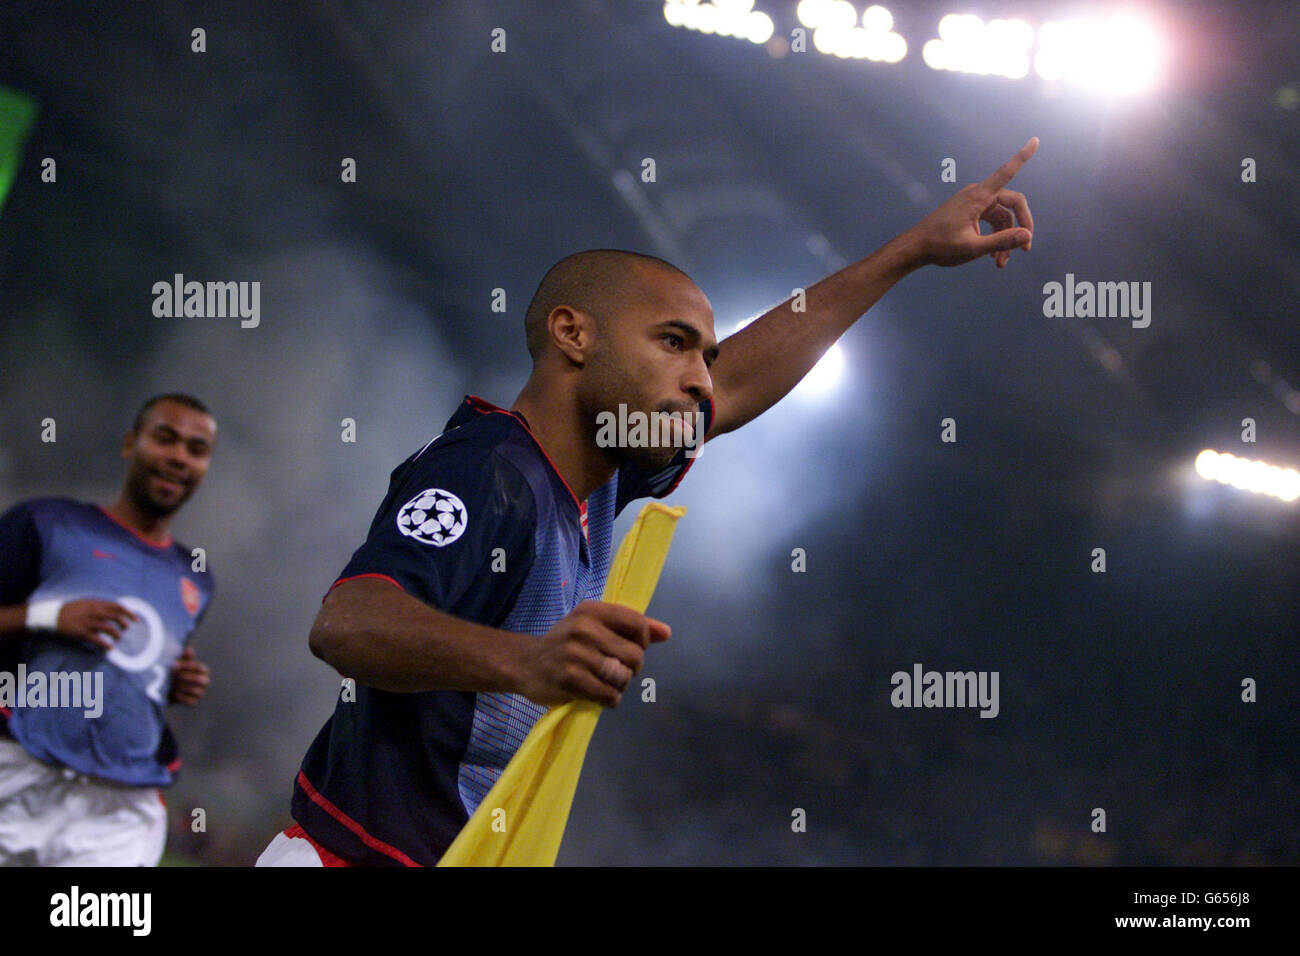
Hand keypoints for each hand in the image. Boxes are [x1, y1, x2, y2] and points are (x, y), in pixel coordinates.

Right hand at [54, 599, 137, 651]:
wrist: (53, 615)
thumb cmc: (72, 609)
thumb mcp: (87, 602)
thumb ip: (100, 605)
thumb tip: (114, 610)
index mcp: (97, 604)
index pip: (118, 607)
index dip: (129, 613)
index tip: (136, 620)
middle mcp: (95, 612)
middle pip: (117, 617)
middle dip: (125, 624)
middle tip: (126, 629)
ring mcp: (89, 622)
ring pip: (110, 629)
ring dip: (117, 635)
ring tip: (118, 638)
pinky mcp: (83, 633)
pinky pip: (98, 640)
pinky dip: (106, 645)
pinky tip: (109, 648)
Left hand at [169, 646, 210, 705]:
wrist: (165, 688)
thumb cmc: (174, 672)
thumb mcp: (178, 663)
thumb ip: (184, 657)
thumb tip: (189, 649)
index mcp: (202, 671)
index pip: (201, 668)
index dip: (188, 666)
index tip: (175, 665)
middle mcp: (204, 681)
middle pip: (202, 680)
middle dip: (188, 678)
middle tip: (176, 676)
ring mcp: (199, 692)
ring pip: (197, 691)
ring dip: (184, 687)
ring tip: (174, 684)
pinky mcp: (193, 701)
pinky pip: (191, 701)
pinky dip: (182, 697)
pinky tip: (173, 692)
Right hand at [516, 600, 669, 707]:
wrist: (525, 663)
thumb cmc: (567, 643)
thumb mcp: (594, 626)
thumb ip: (631, 627)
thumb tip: (666, 633)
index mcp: (592, 611)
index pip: (637, 624)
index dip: (643, 641)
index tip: (632, 648)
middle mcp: (584, 629)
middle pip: (634, 655)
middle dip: (631, 668)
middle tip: (615, 670)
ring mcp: (576, 654)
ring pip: (623, 677)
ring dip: (619, 686)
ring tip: (605, 682)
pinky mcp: (570, 679)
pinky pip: (608, 695)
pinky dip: (609, 698)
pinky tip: (598, 693)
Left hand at [908, 137, 1037, 268]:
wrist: (916, 248)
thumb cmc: (940, 246)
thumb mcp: (973, 247)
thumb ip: (1001, 242)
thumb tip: (1027, 236)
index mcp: (977, 197)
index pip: (1006, 172)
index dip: (1022, 157)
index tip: (1035, 140)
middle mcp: (977, 195)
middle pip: (1012, 204)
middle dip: (1020, 227)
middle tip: (1026, 249)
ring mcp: (973, 203)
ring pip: (1001, 217)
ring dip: (1005, 238)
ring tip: (1001, 263)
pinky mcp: (970, 213)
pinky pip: (991, 221)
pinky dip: (995, 237)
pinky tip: (993, 257)